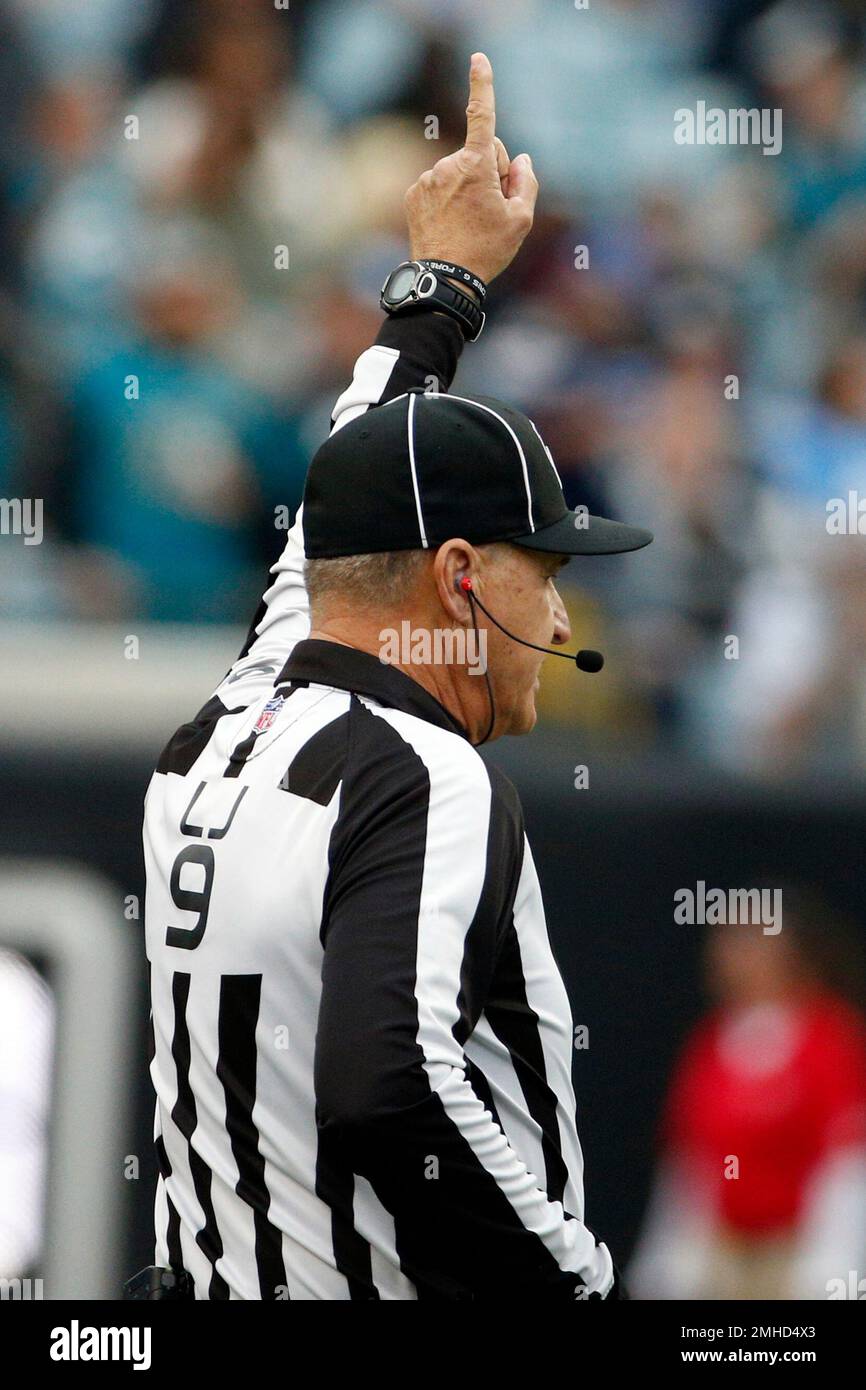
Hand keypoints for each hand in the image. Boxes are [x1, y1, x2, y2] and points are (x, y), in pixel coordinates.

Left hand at [405, 52, 538, 285]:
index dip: (483, 84)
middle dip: (490, 172)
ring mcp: (427, 179)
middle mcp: (447, 165)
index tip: (478, 58)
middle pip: (480, 154)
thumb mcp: (521, 219)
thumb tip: (518, 160)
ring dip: (467, 188)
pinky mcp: (413, 194)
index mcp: (476, 165)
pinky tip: (450, 224)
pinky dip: (447, 199)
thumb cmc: (486, 250)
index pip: (482, 115)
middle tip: (492, 210)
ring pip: (458, 172)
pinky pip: (439, 187)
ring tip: (469, 223)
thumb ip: (526, 181)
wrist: (444, 279)